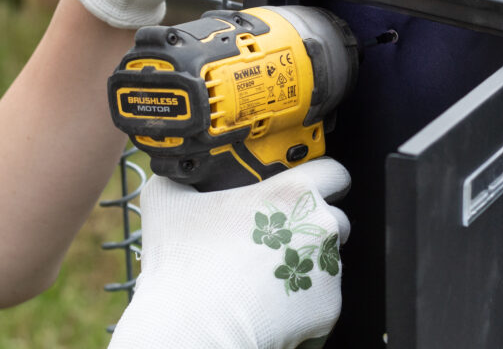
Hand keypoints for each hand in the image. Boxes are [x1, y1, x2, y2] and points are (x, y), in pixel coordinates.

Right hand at [108, 158, 350, 348]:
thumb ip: (180, 178)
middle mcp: (320, 226)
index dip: (322, 178)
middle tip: (277, 239)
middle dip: (311, 226)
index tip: (308, 189)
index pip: (334, 172)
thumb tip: (176, 173)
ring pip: (328, 258)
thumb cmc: (184, 267)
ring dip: (307, 262)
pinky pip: (322, 295)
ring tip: (265, 275)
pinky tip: (270, 300)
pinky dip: (303, 298)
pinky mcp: (329, 305)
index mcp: (292, 194)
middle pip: (334, 217)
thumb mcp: (167, 203)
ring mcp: (329, 267)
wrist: (193, 331)